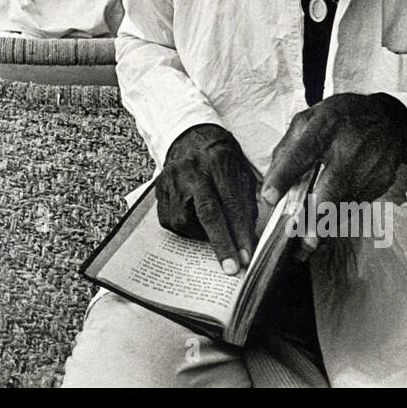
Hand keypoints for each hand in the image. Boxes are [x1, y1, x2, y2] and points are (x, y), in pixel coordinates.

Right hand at [156, 124, 257, 274]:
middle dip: (220, 243)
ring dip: (200, 235)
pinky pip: (169, 220)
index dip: (240, 233)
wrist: (192, 139)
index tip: (247, 258)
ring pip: (184, 221)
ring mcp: (171, 179)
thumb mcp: (241, 176)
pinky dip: (184, 228)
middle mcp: (192, 170)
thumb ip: (246, 205)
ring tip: (212, 230)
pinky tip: (194, 223)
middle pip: (206, 212)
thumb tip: (248, 243)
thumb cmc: (223, 162)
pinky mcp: (158, 188)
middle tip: (230, 268)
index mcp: (219, 162)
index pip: (231, 203)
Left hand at [261, 93, 406, 248]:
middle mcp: (350, 148)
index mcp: (326, 126)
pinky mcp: (380, 183)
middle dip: (312, 215)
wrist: (389, 120)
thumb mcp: (309, 120)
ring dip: (322, 226)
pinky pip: (354, 207)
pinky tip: (324, 226)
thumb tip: (270, 182)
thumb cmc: (341, 120)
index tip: (269, 197)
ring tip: (304, 245)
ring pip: (343, 205)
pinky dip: (337, 219)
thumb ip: (287, 149)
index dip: (284, 176)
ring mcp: (369, 168)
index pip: (302, 153)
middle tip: (294, 236)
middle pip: (331, 187)